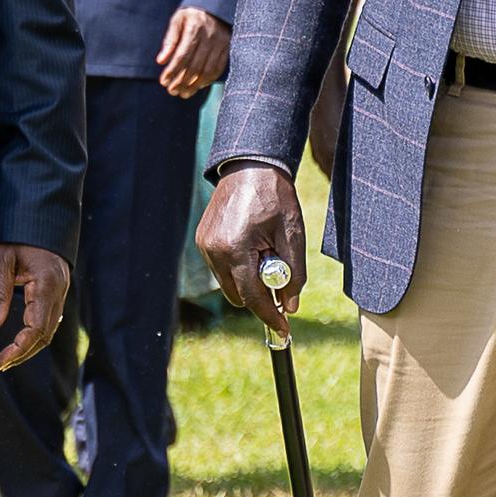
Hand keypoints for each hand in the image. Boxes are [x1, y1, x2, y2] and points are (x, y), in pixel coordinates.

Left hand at [0, 243, 71, 369]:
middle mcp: (59, 292)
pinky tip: (20, 339)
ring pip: (48, 330)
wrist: (41, 213)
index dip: (16, 351)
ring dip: (28, 347)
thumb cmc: (19, 232)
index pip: (35, 331)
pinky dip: (35, 334)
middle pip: (44, 336)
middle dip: (21, 355)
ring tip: (5, 358)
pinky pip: (49, 319)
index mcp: (47, 286)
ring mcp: (61, 291)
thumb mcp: (2, 258)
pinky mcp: (56, 290)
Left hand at [155, 5, 231, 100]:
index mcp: (194, 28)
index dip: (172, 71)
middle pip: (194, 66)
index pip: (182, 55)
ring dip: (194, 85)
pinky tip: (198, 86)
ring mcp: (221, 43)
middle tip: (171, 91)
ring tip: (183, 94)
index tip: (163, 81)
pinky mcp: (228, 48)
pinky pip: (218, 68)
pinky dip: (208, 80)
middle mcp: (209, 37)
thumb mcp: (177, 20)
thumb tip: (161, 61)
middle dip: (181, 81)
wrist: (216, 6)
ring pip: (207, 70)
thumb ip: (170, 40)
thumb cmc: (192, 14)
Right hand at [199, 163, 307, 329]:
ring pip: (228, 283)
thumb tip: (290, 307)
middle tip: (280, 275)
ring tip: (265, 250)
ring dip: (248, 279)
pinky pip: (221, 268)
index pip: (252, 297)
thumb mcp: (292, 236)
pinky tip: (252, 244)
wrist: (251, 167)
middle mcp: (214, 250)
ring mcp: (205, 245)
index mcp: (236, 249)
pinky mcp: (202, 240)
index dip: (270, 316)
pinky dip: (238, 267)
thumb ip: (293, 275)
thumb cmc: (275, 198)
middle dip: (260, 294)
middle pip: (238, 296)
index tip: (284, 330)